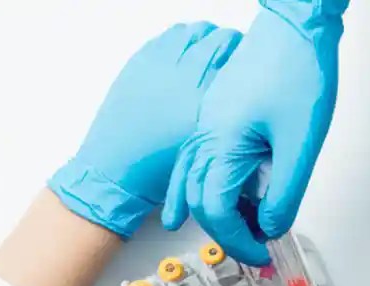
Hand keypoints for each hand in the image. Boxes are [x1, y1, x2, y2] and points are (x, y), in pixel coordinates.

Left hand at [48, 22, 242, 236]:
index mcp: (207, 99)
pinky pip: (168, 36)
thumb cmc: (167, 166)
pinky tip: (185, 52)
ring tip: (209, 50)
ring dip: (206, 36)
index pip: (238, 59)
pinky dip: (182, 38)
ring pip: (193, 32)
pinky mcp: (140, 61)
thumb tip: (242, 88)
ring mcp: (160, 65)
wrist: (119, 170)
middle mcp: (187, 76)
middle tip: (232, 54)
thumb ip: (228, 117)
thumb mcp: (209, 147)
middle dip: (230, 43)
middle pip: (219, 39)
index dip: (247, 57)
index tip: (250, 62)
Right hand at [162, 2, 347, 264]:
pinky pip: (202, 160)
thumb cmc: (298, 72)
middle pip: (200, 200)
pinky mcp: (219, 116)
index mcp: (221, 144)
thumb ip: (285, 192)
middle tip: (257, 250)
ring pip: (195, 180)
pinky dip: (207, 185)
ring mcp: (209, 124)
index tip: (263, 254)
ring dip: (216, 211)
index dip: (239, 240)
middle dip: (226, 232)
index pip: (216, 211)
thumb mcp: (301, 144)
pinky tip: (224, 198)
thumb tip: (272, 227)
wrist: (295, 27)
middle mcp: (206, 136)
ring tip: (243, 231)